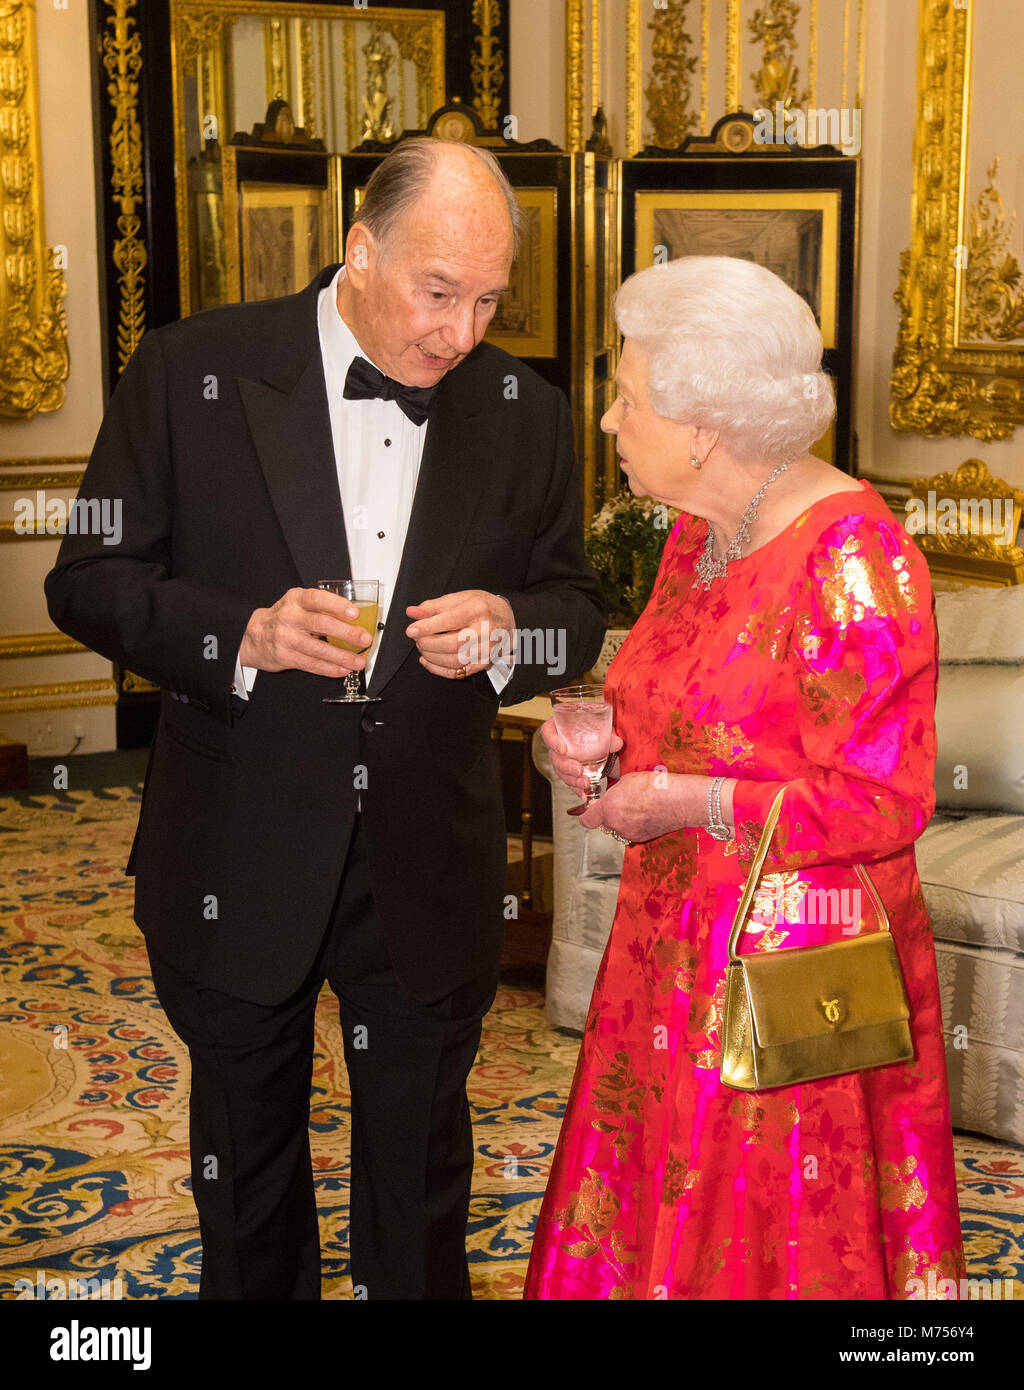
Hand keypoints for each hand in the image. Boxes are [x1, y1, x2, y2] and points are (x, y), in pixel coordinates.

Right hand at [238, 587, 371, 676]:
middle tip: (364, 638)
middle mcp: (290, 617)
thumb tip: (354, 620)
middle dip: (346, 633)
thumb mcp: (298, 604)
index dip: (337, 605)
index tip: (354, 613)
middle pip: (321, 625)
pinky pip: (312, 664)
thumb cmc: (284, 617)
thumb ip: (321, 608)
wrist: (256, 635)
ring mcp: (286, 638)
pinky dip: (330, 669)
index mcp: (296, 600)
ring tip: (359, 661)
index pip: (317, 599)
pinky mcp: (285, 656)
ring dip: (342, 657)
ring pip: (318, 649)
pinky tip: (343, 669)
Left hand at [406, 590, 514, 678]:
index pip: (450, 620)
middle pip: (451, 644)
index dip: (427, 627)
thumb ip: (434, 606)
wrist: (507, 619)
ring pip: (453, 661)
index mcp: (478, 610)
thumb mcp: (459, 599)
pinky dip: (437, 669)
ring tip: (423, 647)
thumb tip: (412, 612)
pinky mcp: (483, 663)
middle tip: (418, 638)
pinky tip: (428, 660)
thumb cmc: (482, 607)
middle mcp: (485, 631)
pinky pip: (457, 672)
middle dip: (428, 643)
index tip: (412, 630)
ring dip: (431, 656)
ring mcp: (486, 650)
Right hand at [541, 717, 623, 798]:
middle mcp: (558, 744)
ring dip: (572, 780)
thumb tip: (617, 743)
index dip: (553, 741)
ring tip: (586, 784)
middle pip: (555, 757)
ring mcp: (562, 759)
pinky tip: (585, 794)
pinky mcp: (570, 771)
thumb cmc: (594, 724)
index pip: (548, 732)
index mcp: (558, 727)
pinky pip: (570, 781)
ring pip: (561, 772)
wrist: (598, 733)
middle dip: (567, 767)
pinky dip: (577, 789)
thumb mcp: (601, 724)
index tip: (563, 749)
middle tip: (579, 771)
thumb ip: (608, 733)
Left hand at [576, 772, 719, 843]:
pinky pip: (632, 831)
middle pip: (604, 823)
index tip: (591, 808)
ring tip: (638, 805)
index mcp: (609, 809)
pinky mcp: (643, 838)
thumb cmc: (656, 786)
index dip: (587, 813)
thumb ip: (613, 790)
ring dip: (624, 819)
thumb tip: (610, 794)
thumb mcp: (627, 779)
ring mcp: (630, 833)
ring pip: (619, 827)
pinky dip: (636, 824)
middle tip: (622, 801)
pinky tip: (647, 812)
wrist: (680, 800)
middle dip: (610, 813)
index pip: (586, 820)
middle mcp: (617, 825)